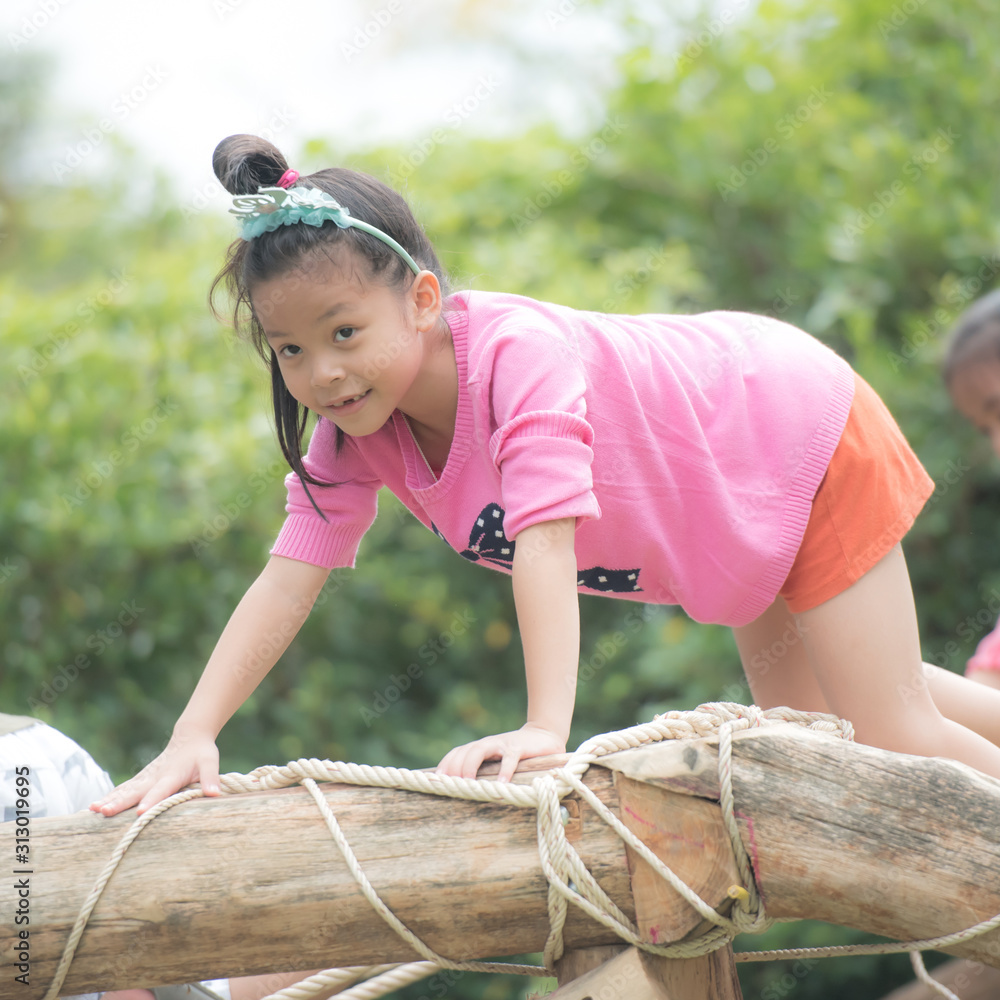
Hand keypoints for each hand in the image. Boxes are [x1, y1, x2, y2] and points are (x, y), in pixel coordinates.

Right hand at [90, 729, 220, 816]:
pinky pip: (123, 788)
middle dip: (119, 802)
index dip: (151, 801)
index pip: (161, 790)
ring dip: (109, 799)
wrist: (189, 737)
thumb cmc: (201, 752)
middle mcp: (155, 776)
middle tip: (104, 812)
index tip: (139, 812)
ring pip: (125, 789)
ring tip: (93, 810)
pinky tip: (94, 808)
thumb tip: (214, 794)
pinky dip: (110, 796)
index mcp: (172, 774)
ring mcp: (145, 777)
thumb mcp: (210, 762)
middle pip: (136, 791)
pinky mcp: (141, 778)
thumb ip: (210, 778)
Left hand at [436, 723, 566, 782]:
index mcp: (480, 748)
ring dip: (470, 766)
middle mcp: (487, 744)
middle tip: (450, 786)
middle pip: (464, 752)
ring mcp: (502, 744)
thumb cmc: (516, 755)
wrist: (543, 735)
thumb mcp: (498, 762)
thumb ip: (485, 771)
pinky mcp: (519, 747)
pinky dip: (504, 771)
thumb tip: (465, 792)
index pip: (457, 753)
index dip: (446, 764)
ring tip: (468, 784)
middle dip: (454, 768)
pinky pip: (509, 758)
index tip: (437, 780)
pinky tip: (502, 785)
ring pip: (479, 751)